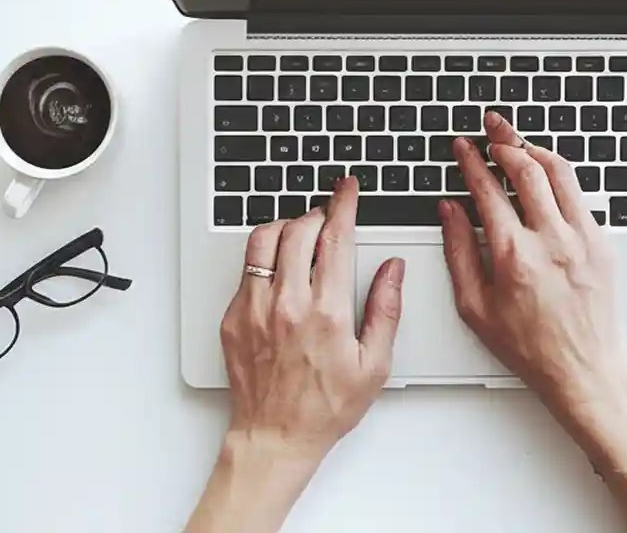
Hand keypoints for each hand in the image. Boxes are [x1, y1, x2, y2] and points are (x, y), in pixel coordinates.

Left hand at [218, 176, 403, 463]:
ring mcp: (254, 309)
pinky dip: (264, 260)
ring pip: (263, 241)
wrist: (275, 436)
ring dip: (285, 228)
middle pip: (298, 230)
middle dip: (316, 212)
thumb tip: (393, 270)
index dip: (343, 205)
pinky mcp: (233, 318)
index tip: (346, 188)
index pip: (335, 238)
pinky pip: (245, 271)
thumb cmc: (325, 407)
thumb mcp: (375, 364)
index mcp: (326, 312)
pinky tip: (279, 273)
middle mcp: (287, 305)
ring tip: (299, 235)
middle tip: (328, 214)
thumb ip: (385, 309)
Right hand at [439, 112, 626, 417]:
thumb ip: (458, 251)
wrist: (585, 367)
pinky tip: (546, 173)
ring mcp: (581, 238)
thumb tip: (450, 210)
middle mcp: (550, 240)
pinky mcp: (601, 242)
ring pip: (559, 172)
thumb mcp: (475, 306)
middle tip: (491, 126)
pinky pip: (579, 194)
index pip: (487, 189)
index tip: (464, 147)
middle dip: (504, 139)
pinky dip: (559, 175)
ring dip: (535, 149)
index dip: (471, 161)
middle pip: (526, 168)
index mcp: (513, 256)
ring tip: (517, 141)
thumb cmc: (530, 347)